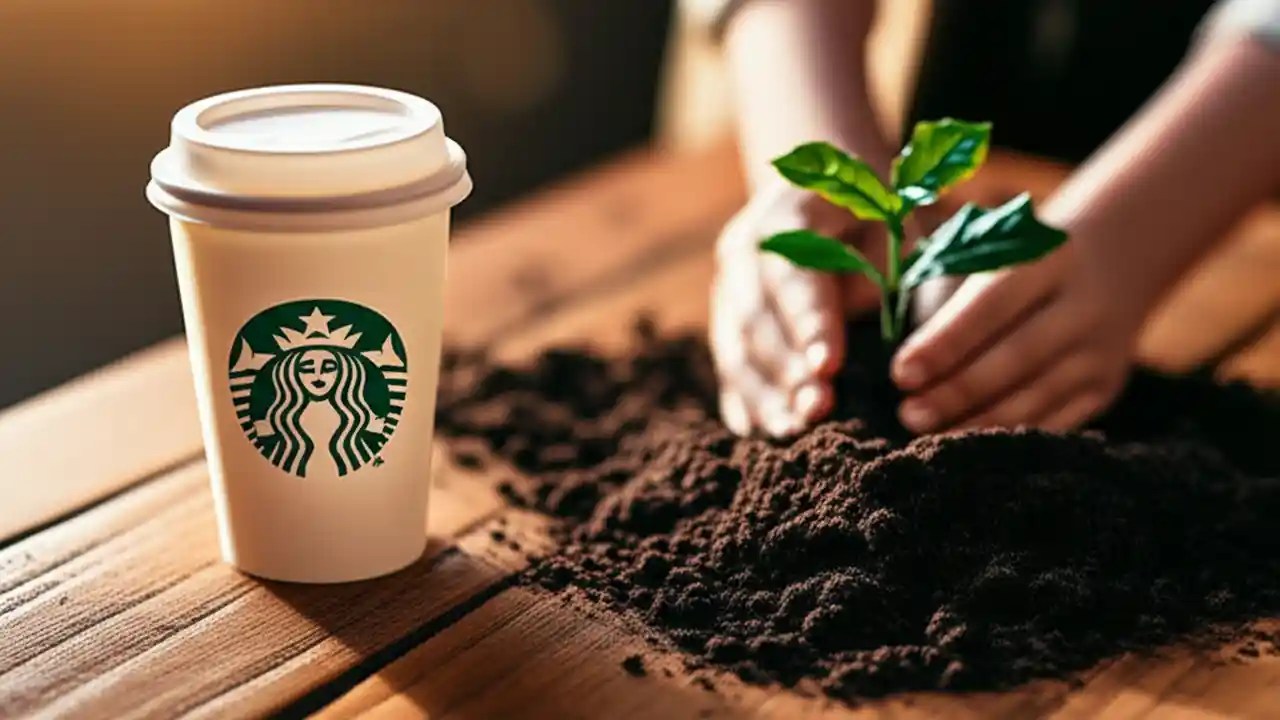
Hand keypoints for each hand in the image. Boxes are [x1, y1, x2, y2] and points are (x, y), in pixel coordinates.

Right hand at [711, 181, 880, 436]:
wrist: (839, 201)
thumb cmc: (882, 224)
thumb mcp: (898, 234)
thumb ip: (898, 283)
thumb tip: (898, 353)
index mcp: (788, 215)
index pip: (793, 275)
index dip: (808, 323)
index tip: (829, 366)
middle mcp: (744, 254)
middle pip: (754, 319)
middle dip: (785, 371)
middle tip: (817, 411)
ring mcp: (727, 291)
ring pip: (734, 350)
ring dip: (763, 397)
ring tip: (793, 432)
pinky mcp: (725, 327)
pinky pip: (728, 372)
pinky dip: (746, 405)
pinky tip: (765, 434)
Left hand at [891, 239, 1148, 432]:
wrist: (1119, 257)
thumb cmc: (1026, 258)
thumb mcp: (998, 246)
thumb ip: (950, 284)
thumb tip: (907, 358)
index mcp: (1049, 259)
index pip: (991, 307)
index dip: (944, 344)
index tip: (901, 374)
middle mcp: (1084, 307)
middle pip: (1017, 358)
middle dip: (957, 392)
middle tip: (909, 414)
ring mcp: (1101, 352)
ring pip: (1036, 398)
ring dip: (979, 423)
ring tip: (932, 435)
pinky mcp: (1106, 387)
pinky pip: (1055, 421)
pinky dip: (1009, 435)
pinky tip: (971, 445)